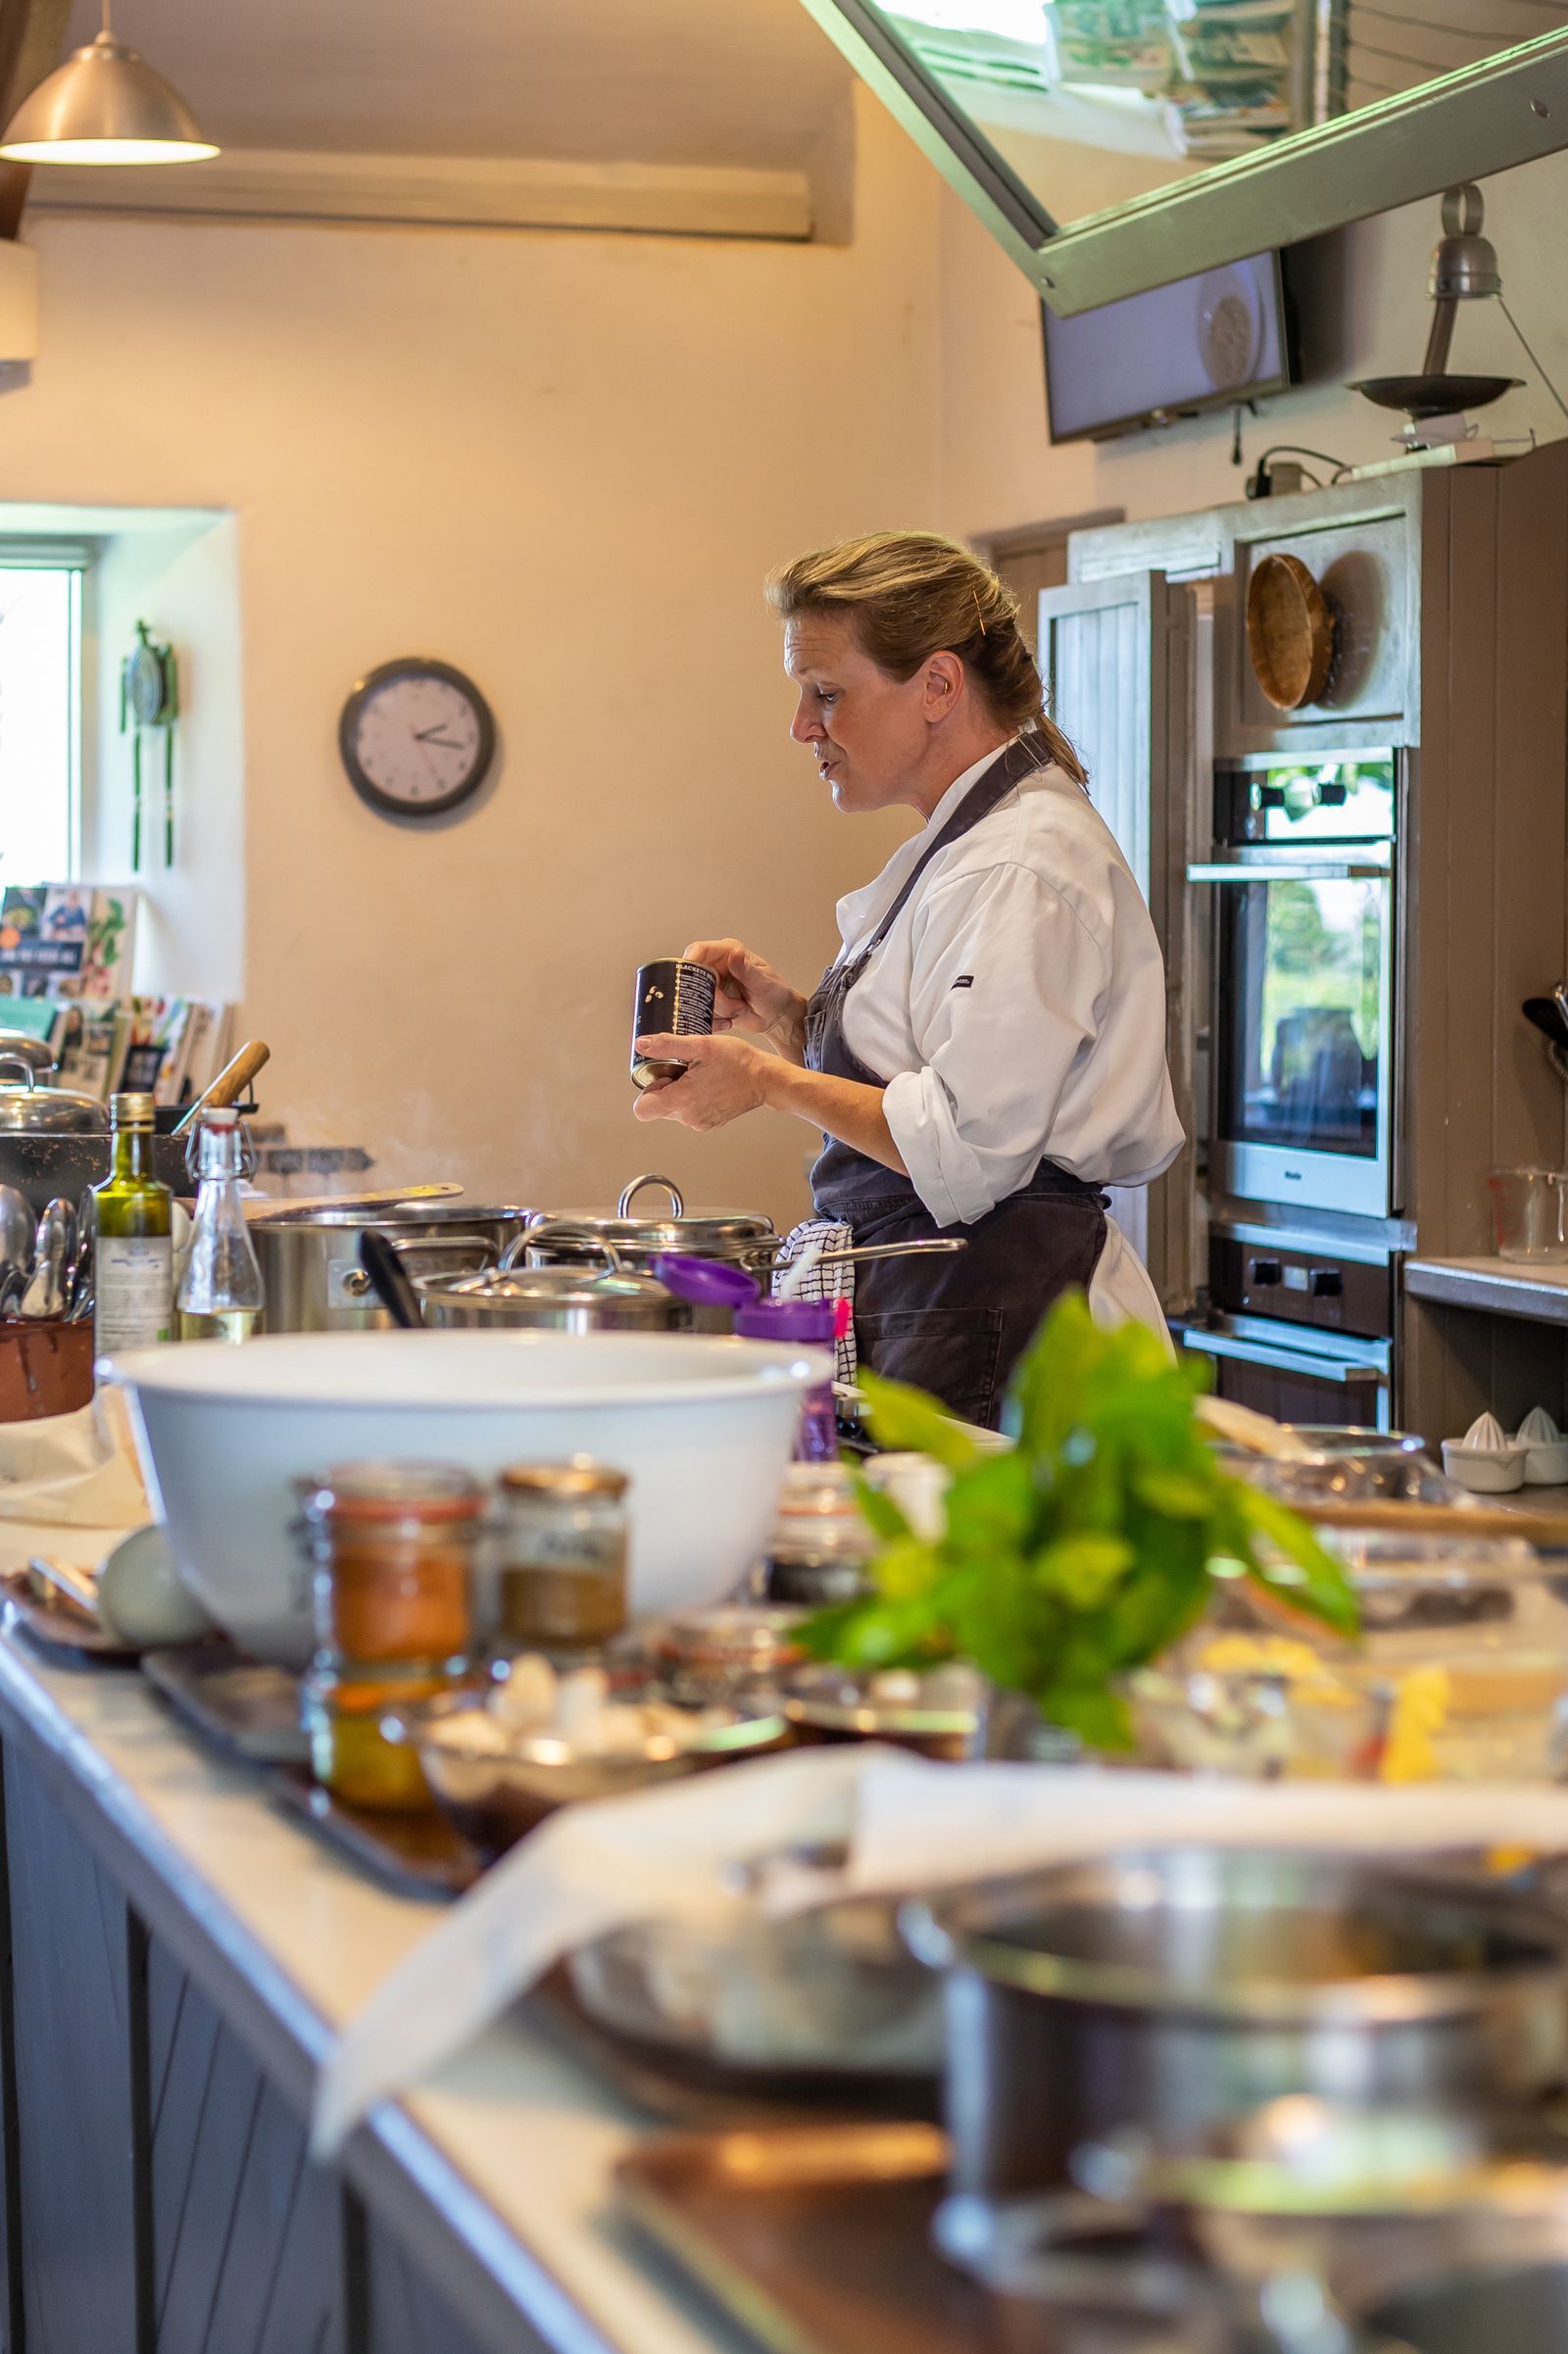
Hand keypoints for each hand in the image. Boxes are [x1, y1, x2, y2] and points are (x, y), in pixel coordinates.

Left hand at [633, 1033, 772, 1130]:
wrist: (766, 1079)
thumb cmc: (738, 1061)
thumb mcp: (701, 1045)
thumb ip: (667, 1045)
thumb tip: (641, 1044)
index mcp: (682, 1100)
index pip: (642, 1108)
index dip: (648, 1090)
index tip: (665, 1075)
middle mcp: (688, 1117)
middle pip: (658, 1107)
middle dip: (666, 1088)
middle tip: (686, 1070)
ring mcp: (699, 1123)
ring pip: (673, 1110)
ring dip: (680, 1093)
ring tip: (700, 1075)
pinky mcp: (709, 1123)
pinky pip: (689, 1113)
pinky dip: (693, 1099)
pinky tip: (709, 1084)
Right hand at [683, 938, 805, 1058]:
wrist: (777, 1016)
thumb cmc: (775, 993)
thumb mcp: (763, 982)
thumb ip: (746, 969)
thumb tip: (735, 953)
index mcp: (727, 952)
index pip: (699, 951)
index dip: (689, 962)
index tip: (689, 979)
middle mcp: (715, 966)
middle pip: (695, 980)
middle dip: (715, 998)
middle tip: (735, 1006)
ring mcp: (710, 985)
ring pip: (697, 1000)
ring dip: (720, 1011)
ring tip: (741, 1009)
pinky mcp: (709, 1003)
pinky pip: (700, 1014)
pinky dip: (716, 1021)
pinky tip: (732, 1020)